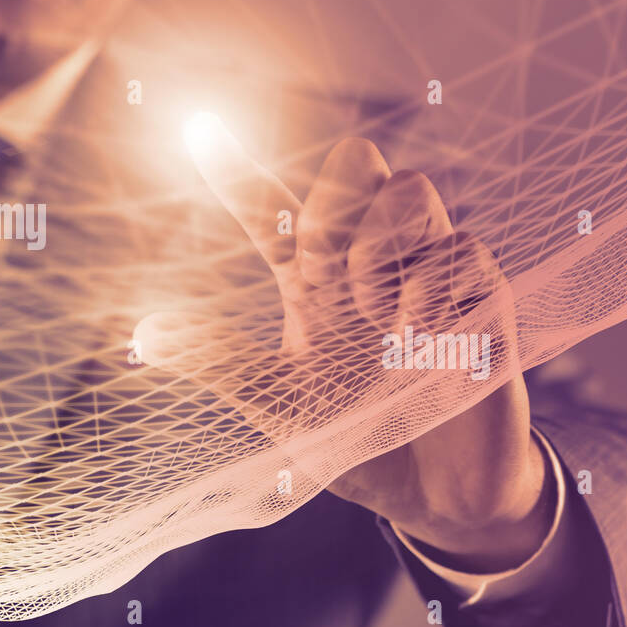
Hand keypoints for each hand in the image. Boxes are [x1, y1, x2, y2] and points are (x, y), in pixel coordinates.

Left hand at [137, 119, 551, 572]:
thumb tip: (142, 333)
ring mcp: (432, 273)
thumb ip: (223, 363)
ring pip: (412, 189)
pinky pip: (465, 248)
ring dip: (379, 248)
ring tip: (374, 320)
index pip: (272, 208)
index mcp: (315, 281)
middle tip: (322, 268)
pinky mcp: (484, 298)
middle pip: (358, 163)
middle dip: (332, 202)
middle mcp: (373, 261)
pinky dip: (430, 290)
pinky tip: (415, 342)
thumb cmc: (359, 440)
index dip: (236, 169)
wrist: (432, 496)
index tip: (197, 130)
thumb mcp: (280, 404)